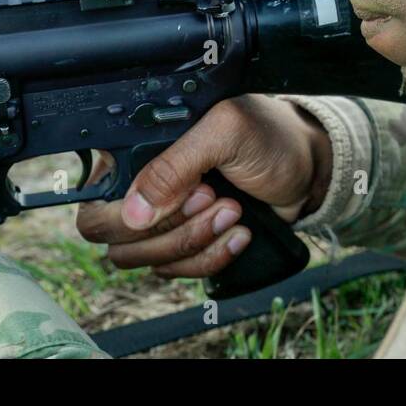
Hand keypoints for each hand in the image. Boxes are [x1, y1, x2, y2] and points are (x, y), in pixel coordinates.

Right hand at [76, 96, 331, 278]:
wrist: (307, 169)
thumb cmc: (268, 136)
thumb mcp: (225, 133)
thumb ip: (174, 167)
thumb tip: (133, 215)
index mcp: (137, 151)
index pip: (98, 199)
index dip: (132, 211)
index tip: (187, 194)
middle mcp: (142, 187)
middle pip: (117, 239)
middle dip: (171, 229)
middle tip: (213, 199)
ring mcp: (162, 220)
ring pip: (147, 260)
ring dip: (195, 242)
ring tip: (234, 211)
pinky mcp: (185, 244)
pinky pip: (177, 272)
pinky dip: (210, 258)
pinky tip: (238, 234)